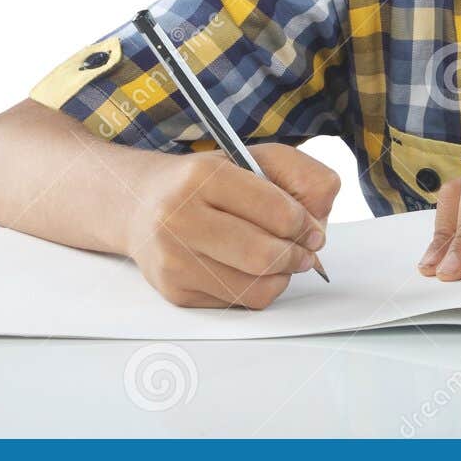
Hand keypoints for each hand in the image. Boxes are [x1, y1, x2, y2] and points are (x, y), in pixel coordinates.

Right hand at [127, 143, 341, 308]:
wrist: (141, 204)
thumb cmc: (208, 182)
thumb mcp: (254, 158)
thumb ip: (301, 175)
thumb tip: (320, 219)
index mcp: (202, 176)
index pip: (275, 211)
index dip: (306, 225)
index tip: (314, 230)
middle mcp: (179, 217)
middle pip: (264, 255)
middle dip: (298, 256)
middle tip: (307, 252)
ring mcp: (173, 258)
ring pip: (254, 286)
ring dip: (282, 276)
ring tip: (284, 260)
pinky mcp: (174, 290)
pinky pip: (237, 302)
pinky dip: (258, 289)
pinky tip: (254, 270)